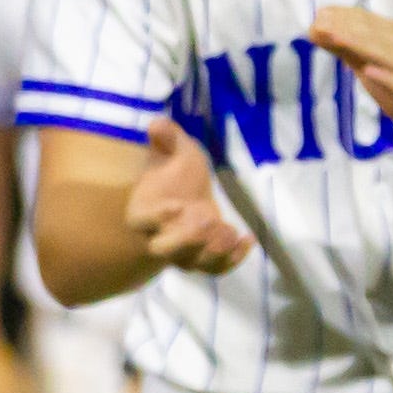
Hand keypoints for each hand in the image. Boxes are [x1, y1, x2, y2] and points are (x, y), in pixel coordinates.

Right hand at [128, 119, 253, 275]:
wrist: (186, 194)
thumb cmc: (176, 173)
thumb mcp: (175, 150)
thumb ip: (167, 138)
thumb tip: (158, 123)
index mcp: (143, 212)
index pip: (143, 221)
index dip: (158, 217)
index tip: (179, 205)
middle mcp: (158, 237)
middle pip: (166, 251)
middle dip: (188, 240)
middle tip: (209, 221)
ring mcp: (182, 252)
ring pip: (193, 264)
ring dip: (214, 251)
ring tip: (232, 231)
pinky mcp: (204, 259)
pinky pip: (216, 269)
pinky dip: (233, 259)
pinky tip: (248, 239)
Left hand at [308, 9, 392, 150]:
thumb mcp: (379, 71)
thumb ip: (353, 54)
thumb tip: (322, 35)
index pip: (369, 24)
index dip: (343, 18)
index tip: (317, 13)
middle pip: (374, 35)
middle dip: (346, 27)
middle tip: (319, 20)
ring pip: (386, 54)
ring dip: (360, 44)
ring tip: (336, 37)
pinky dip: (386, 77)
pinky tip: (369, 71)